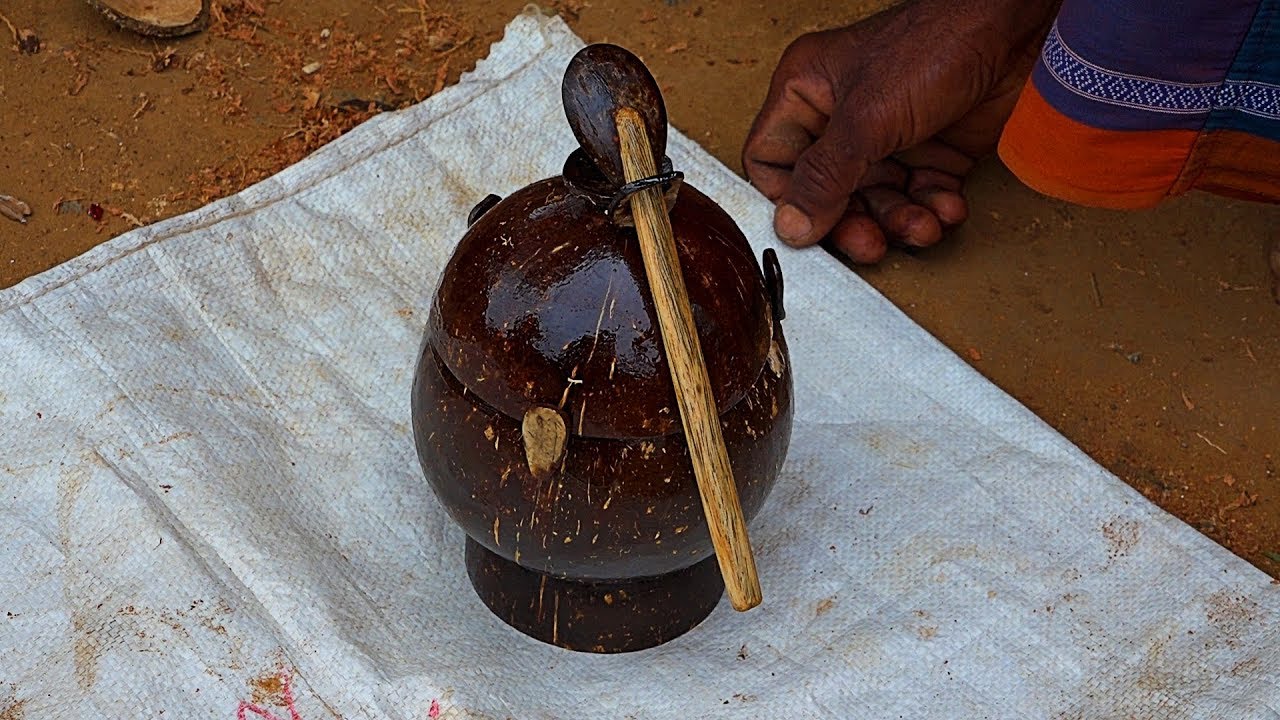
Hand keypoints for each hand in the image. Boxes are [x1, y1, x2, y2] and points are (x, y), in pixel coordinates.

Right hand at [742, 0, 1058, 262]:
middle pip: (826, 194)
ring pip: (874, 203)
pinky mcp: (929, 154)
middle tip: (869, 242)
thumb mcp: (866, 119)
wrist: (1014, 32)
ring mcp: (886, 138)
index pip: (772, 162)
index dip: (786, 200)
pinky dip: (932, 210)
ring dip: (898, 221)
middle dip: (852, 221)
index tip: (809, 228)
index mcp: (807, 93)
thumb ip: (824, 177)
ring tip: (920, 225)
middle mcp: (842, 118)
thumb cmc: (935, 43)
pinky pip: (917, 199)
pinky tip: (946, 207)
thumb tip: (791, 225)